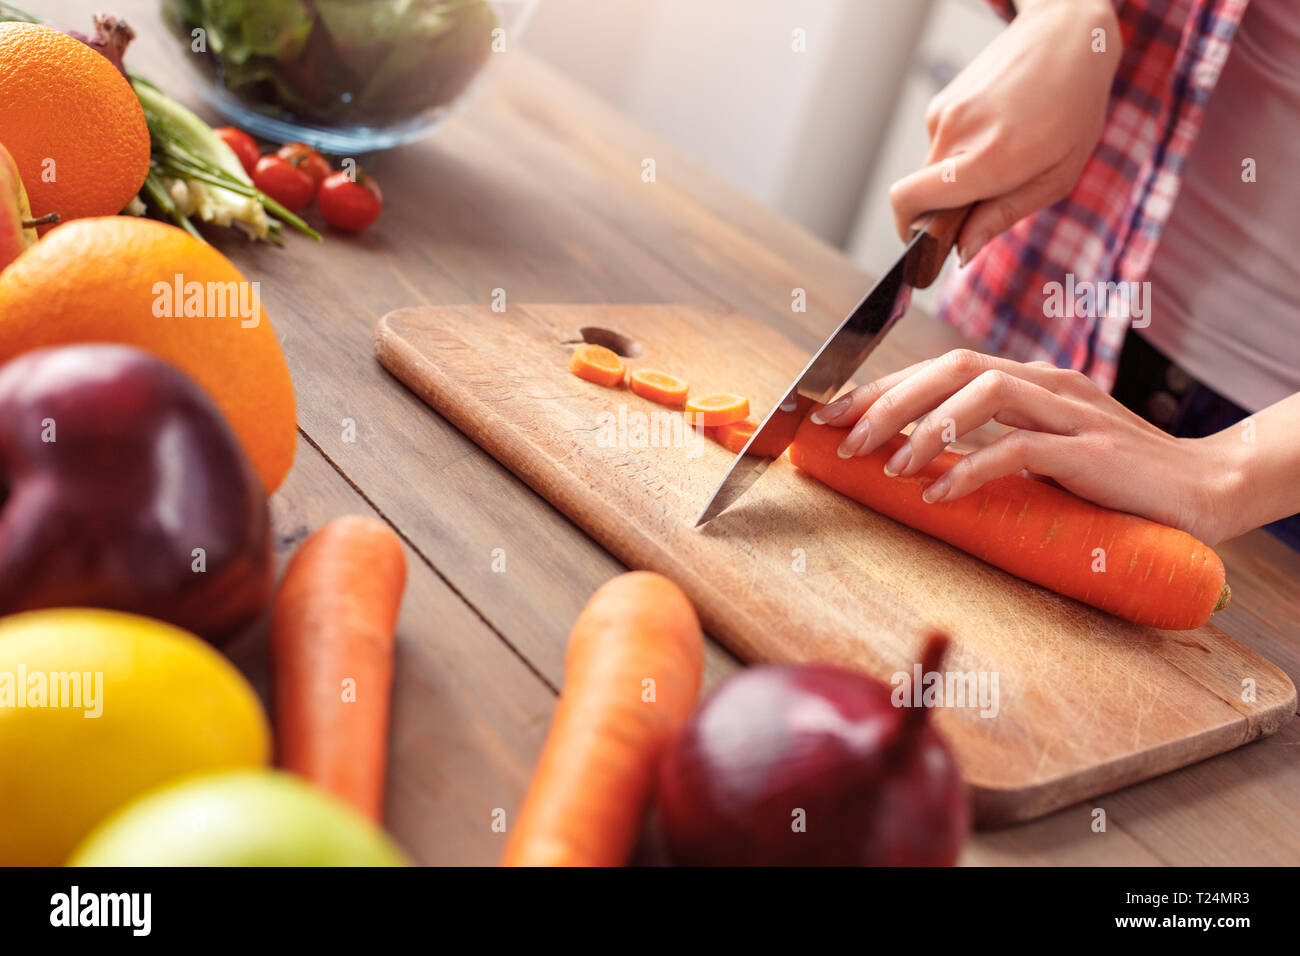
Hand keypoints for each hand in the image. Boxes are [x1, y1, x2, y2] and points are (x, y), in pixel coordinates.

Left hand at [810, 350, 1241, 544]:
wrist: (1203, 489)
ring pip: (981, 392)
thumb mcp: (1043, 452)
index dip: (884, 385)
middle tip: (841, 437)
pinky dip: (971, 467)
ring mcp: (1071, 413)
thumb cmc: (1115, 477)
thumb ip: (991, 442)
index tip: (834, 411)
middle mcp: (1046, 383)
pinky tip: (938, 491)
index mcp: (1030, 379)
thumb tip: (919, 455)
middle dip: (887, 399)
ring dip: (922, 427)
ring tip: (884, 465)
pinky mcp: (1091, 452)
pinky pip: (1020, 448)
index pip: (943, 366)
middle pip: (952, 366)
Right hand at [889, 0, 1120, 262]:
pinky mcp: (941, 103)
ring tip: (1005, 154)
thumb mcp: (1056, 176)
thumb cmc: (1073, 106)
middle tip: (987, 203)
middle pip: (921, 197)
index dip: (909, 234)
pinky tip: (998, 133)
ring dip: (959, 179)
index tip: (926, 249)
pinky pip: (941, 148)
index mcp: (986, 158)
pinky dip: (962, 154)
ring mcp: (943, 114)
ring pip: (932, 173)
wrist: (1067, 36)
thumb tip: (961, 252)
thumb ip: (1002, 217)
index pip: (909, 203)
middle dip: (945, 212)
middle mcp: (954, 134)